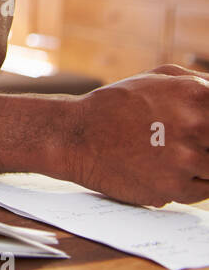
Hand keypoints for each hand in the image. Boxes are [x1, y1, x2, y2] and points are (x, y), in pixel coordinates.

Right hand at [67, 64, 208, 205]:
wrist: (75, 135)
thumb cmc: (117, 104)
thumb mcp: (159, 78)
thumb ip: (202, 84)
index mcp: (198, 95)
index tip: (206, 133)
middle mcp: (197, 126)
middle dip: (207, 145)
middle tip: (188, 143)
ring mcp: (187, 159)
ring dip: (204, 165)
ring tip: (174, 154)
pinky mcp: (174, 188)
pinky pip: (203, 191)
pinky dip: (191, 183)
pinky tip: (166, 169)